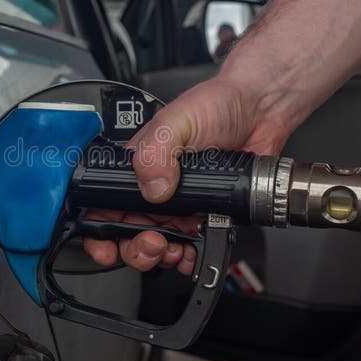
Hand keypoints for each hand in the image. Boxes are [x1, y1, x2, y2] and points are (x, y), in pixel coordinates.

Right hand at [83, 74, 292, 272]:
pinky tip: (196, 250)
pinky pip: (194, 245)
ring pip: (160, 245)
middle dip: (136, 249)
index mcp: (139, 167)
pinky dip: (192, 257)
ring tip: (175, 248)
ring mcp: (182, 204)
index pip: (104, 206)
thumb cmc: (215, 104)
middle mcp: (157, 189)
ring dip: (163, 256)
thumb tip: (153, 187)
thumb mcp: (176, 120)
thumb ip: (156, 151)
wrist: (259, 109)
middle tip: (153, 243)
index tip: (108, 245)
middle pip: (129, 234)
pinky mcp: (207, 214)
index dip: (101, 232)